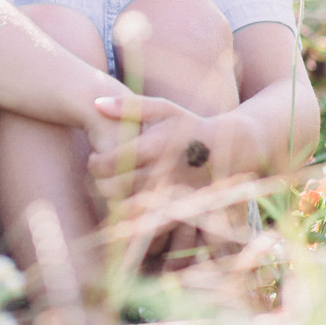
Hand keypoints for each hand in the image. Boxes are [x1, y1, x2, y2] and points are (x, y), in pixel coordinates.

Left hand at [89, 95, 239, 263]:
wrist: (230, 149)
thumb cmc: (190, 125)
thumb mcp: (165, 109)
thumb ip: (130, 105)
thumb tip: (96, 103)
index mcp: (153, 146)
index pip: (109, 161)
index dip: (95, 163)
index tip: (95, 159)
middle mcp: (161, 172)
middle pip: (115, 187)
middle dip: (100, 184)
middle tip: (100, 177)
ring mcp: (171, 193)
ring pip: (129, 206)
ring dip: (114, 200)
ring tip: (113, 189)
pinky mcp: (181, 208)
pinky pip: (149, 220)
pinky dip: (134, 217)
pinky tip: (130, 206)